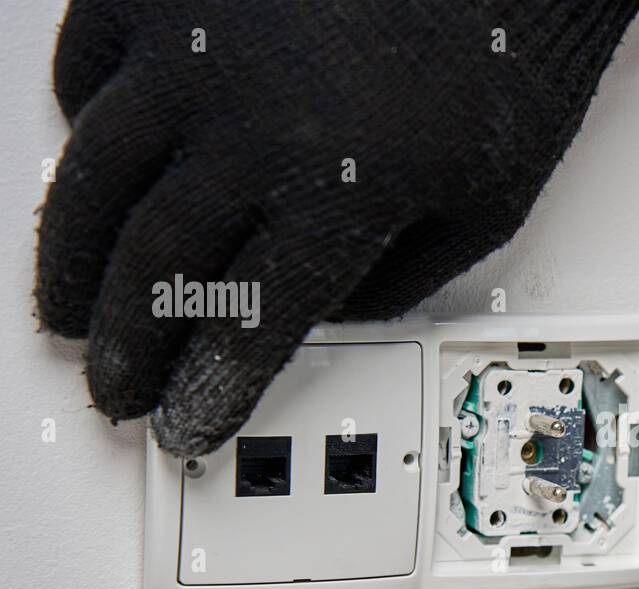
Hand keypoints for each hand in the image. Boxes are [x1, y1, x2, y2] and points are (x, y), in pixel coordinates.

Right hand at [37, 0, 638, 455]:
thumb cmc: (504, 54)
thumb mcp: (486, 203)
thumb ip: (398, 277)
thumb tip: (320, 319)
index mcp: (342, 192)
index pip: (249, 327)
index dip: (209, 391)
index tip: (187, 424)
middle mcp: (251, 123)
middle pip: (157, 271)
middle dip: (128, 350)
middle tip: (117, 388)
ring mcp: (195, 46)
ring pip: (98, 182)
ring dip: (74, 265)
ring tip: (66, 313)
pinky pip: (88, 68)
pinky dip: (83, 130)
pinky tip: (95, 174)